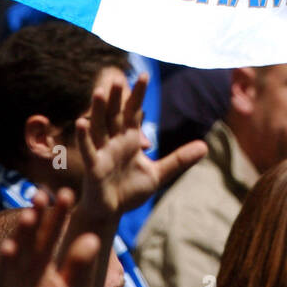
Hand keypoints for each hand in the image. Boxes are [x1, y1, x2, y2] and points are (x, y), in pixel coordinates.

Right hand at [0, 188, 100, 286]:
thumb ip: (78, 265)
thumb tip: (94, 238)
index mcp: (43, 260)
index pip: (52, 232)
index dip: (58, 215)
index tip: (67, 193)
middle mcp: (26, 261)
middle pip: (33, 234)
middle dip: (37, 214)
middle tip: (43, 192)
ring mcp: (11, 273)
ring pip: (17, 248)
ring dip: (22, 232)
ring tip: (30, 213)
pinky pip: (1, 273)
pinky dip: (5, 261)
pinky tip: (9, 248)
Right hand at [75, 79, 206, 221]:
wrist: (111, 212)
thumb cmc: (130, 190)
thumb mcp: (158, 174)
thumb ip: (179, 159)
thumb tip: (205, 146)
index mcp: (129, 139)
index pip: (133, 112)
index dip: (137, 94)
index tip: (144, 74)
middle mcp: (114, 141)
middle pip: (114, 114)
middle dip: (116, 97)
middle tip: (118, 77)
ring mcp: (102, 152)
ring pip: (99, 127)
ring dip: (98, 110)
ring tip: (99, 92)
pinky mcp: (93, 167)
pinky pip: (88, 149)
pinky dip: (84, 137)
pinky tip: (80, 123)